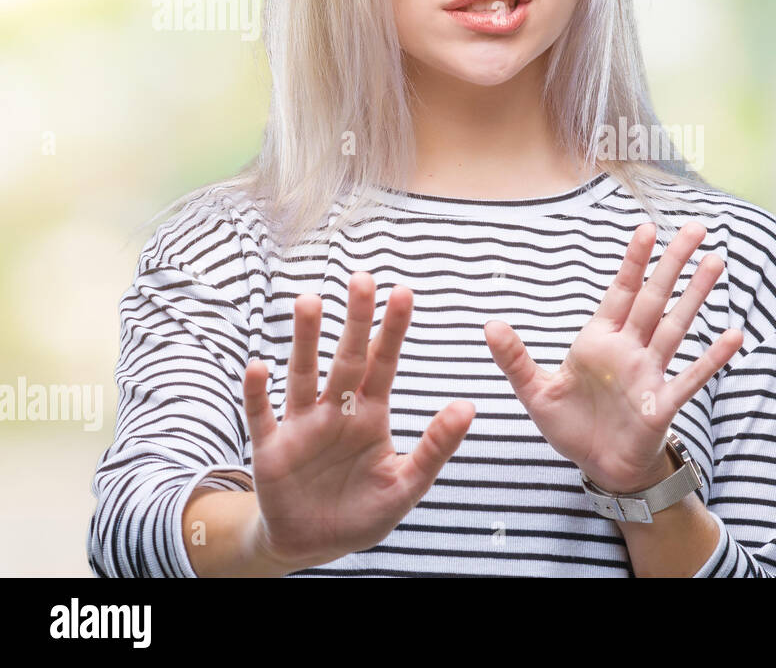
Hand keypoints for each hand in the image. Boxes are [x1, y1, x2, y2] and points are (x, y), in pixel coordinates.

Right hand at [241, 271, 474, 572]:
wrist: (314, 544)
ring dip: (305, 340)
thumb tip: (469, 407)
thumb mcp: (407, 484)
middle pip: (347, 358)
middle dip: (355, 320)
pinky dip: (258, 392)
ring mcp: (302, 426)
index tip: (403, 291)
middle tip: (362, 278)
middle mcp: (336, 410)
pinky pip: (262, 416)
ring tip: (310, 301)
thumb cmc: (363, 511)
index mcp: (371, 414)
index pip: (385, 363)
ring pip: (303, 375)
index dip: (393, 329)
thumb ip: (435, 447)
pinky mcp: (271, 450)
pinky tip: (260, 366)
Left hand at [483, 221, 742, 494]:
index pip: (620, 292)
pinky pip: (690, 377)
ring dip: (696, 295)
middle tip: (696, 228)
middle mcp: (629, 350)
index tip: (647, 229)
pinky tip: (733, 335)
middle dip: (673, 263)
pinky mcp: (662, 404)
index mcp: (599, 340)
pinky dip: (711, 358)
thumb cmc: (571, 425)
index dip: (633, 262)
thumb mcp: (534, 392)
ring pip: (676, 326)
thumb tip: (490, 325)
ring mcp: (649, 374)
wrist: (598, 467)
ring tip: (716, 262)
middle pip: (654, 298)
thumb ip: (514, 359)